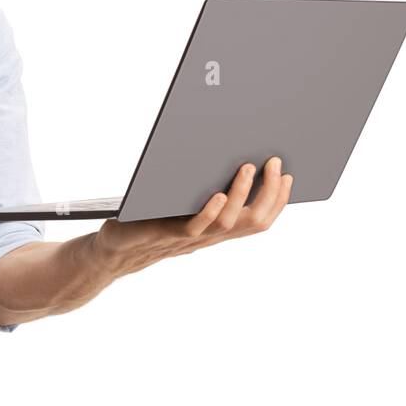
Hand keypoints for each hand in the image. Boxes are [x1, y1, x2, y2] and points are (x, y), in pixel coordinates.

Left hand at [94, 156, 293, 271]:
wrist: (117, 247)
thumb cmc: (151, 220)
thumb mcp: (185, 203)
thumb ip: (208, 188)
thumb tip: (230, 157)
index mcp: (218, 228)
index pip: (259, 220)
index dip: (278, 200)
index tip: (289, 175)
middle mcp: (210, 236)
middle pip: (252, 221)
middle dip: (268, 192)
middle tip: (274, 163)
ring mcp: (190, 237)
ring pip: (227, 223)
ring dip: (241, 194)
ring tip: (246, 168)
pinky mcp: (166, 233)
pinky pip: (194, 227)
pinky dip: (208, 212)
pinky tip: (216, 194)